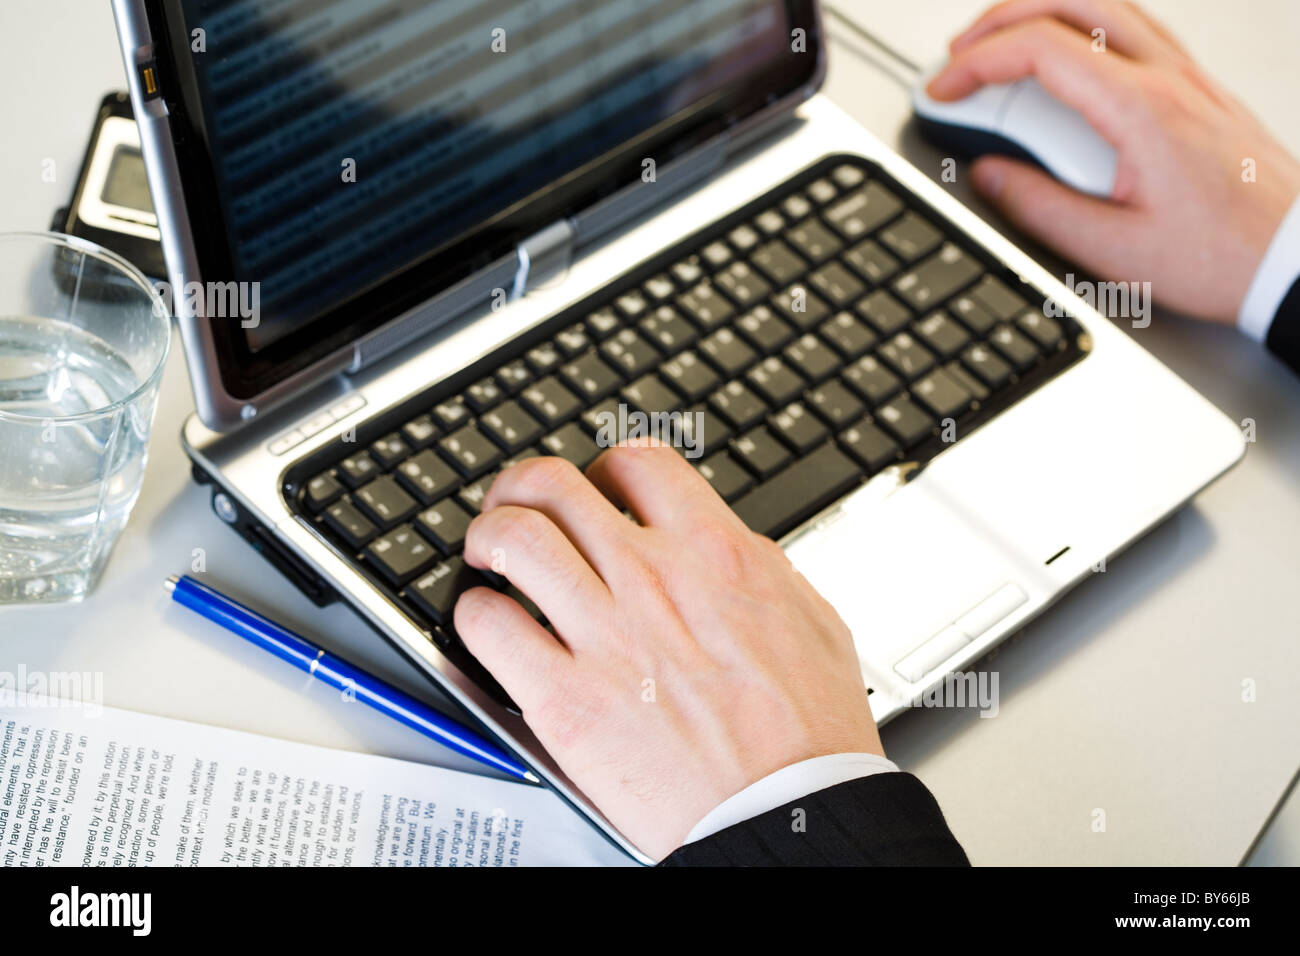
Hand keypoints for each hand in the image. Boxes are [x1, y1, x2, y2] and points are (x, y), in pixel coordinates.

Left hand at [453, 444, 882, 860]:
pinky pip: (488, 625)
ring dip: (487, 537)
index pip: (638, 464)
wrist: (791, 815)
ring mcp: (606, 635)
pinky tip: (487, 627)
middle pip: (555, 486)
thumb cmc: (811, 734)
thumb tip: (729, 546)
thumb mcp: (812, 621)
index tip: (595, 491)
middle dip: (522, 489)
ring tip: (485, 558)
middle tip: (516, 510)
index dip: (603, 469)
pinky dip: (473, 615)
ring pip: (512, 538)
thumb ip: (760, 571)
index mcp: (717, 554)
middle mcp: (653, 580)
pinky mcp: (565, 699)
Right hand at [927, 0, 1299, 323]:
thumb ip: (1039, 208)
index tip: (944, 89)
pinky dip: (1081, 26)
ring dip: (1041, 12)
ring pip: (1104, 3)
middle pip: (1071, 1)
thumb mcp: (1113, 252)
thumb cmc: (1223, 256)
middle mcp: (1168, 79)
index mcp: (1142, 111)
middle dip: (1000, 18)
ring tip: (1000, 47)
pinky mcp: (1195, 89)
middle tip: (959, 54)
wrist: (1293, 256)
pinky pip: (1130, 27)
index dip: (977, 63)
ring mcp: (1186, 76)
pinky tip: (1062, 60)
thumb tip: (989, 176)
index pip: (1041, 49)